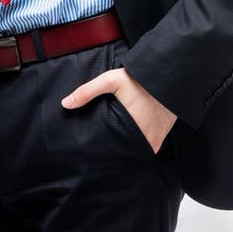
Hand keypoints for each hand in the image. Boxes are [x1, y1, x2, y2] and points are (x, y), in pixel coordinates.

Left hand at [61, 66, 176, 153]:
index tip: (86, 150)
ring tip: (108, 146)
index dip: (97, 149)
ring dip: (122, 149)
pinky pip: (142, 149)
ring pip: (131, 152)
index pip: (109, 148)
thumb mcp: (111, 81)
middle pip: (120, 153)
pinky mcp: (159, 141)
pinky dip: (134, 146)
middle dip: (108, 151)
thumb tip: (65, 104)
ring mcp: (153, 143)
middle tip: (94, 150)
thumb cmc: (139, 79)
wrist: (167, 78)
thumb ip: (88, 91)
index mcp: (130, 130)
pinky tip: (123, 141)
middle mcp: (144, 142)